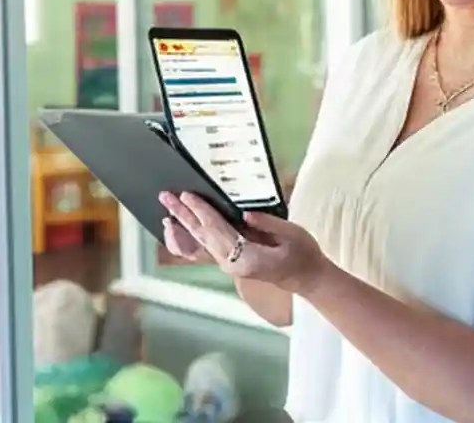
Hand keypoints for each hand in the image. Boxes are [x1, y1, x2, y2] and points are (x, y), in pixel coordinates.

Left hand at [160, 191, 331, 293]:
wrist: (307, 277)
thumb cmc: (303, 254)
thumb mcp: (293, 235)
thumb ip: (268, 224)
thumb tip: (244, 214)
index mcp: (247, 258)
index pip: (218, 231)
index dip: (202, 211)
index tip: (188, 195)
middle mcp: (231, 264)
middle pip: (202, 237)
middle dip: (183, 215)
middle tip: (166, 196)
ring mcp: (229, 264)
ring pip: (199, 245)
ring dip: (182, 226)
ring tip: (167, 210)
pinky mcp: (229, 261)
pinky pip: (204, 249)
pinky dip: (190, 237)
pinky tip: (181, 227)